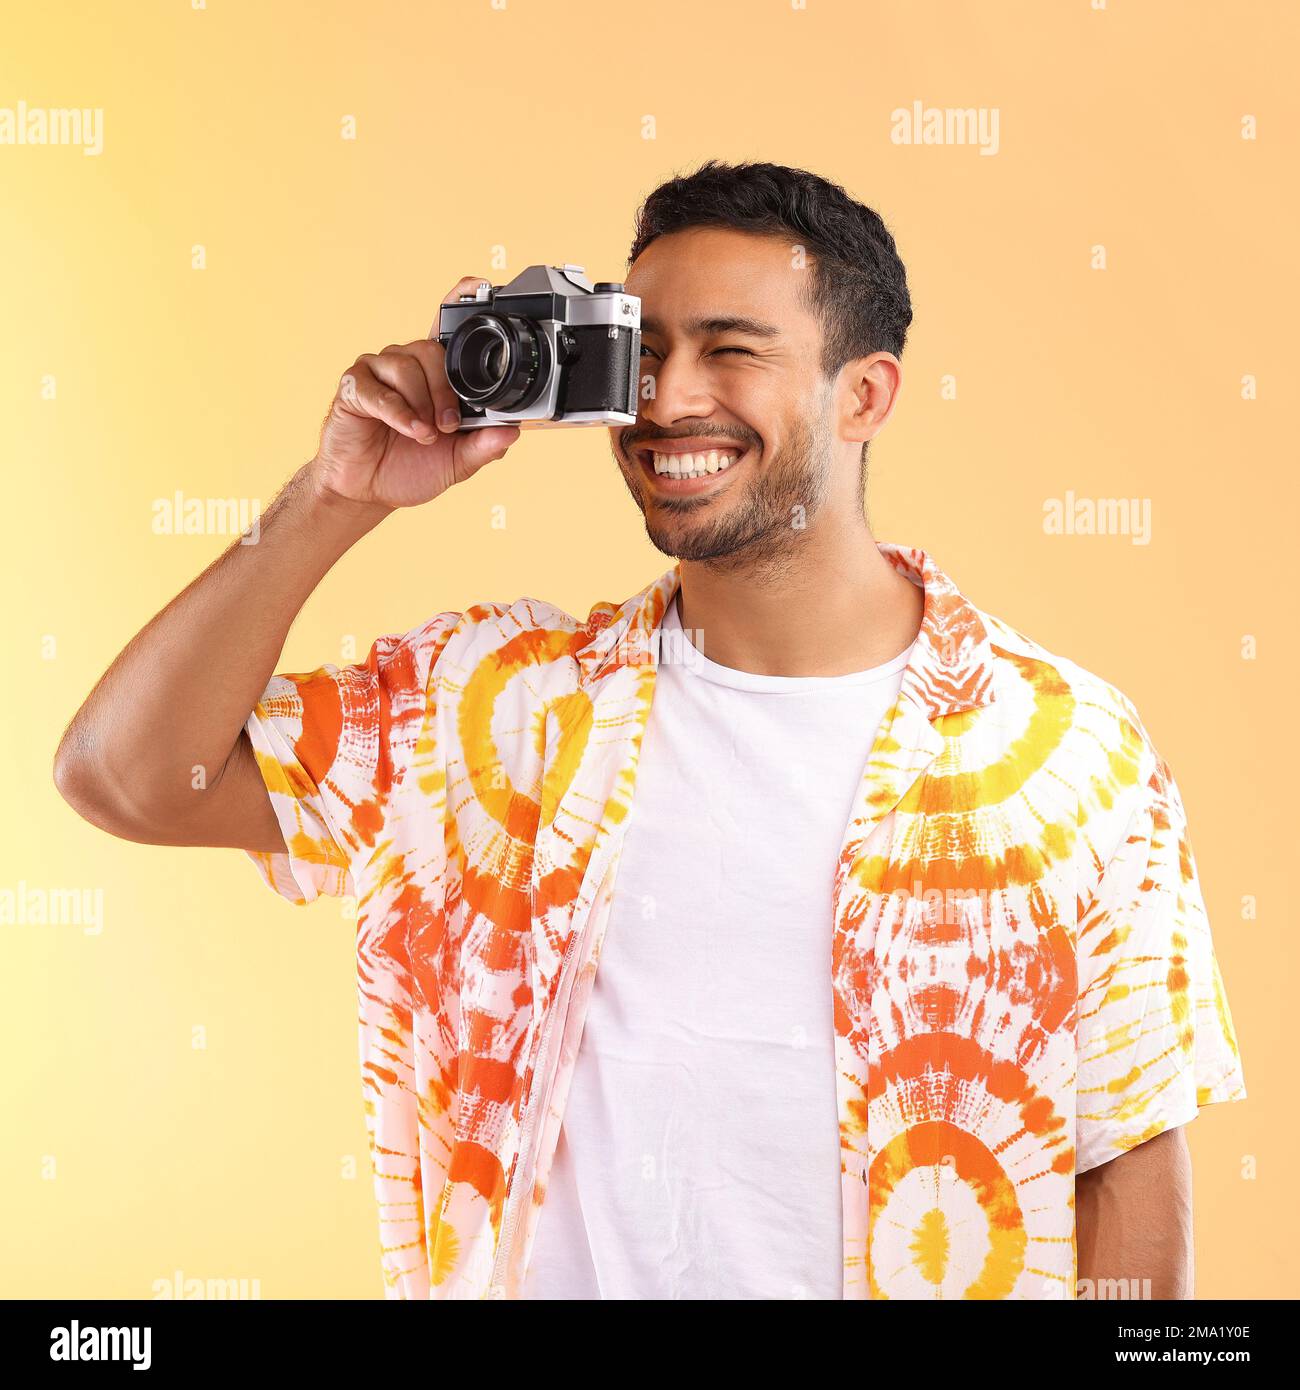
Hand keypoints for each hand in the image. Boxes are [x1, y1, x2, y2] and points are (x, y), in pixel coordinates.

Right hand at [311, 275, 520, 508]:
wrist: (369, 491)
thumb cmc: (410, 468)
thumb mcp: (458, 461)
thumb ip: (485, 445)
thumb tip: (512, 432)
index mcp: (433, 373)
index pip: (445, 325)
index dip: (458, 299)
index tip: (477, 285)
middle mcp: (406, 364)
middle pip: (431, 350)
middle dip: (445, 390)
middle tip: (449, 424)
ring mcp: (378, 372)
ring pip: (406, 366)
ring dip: (422, 404)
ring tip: (426, 434)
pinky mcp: (354, 386)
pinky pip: (379, 390)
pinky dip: (399, 413)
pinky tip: (411, 430)